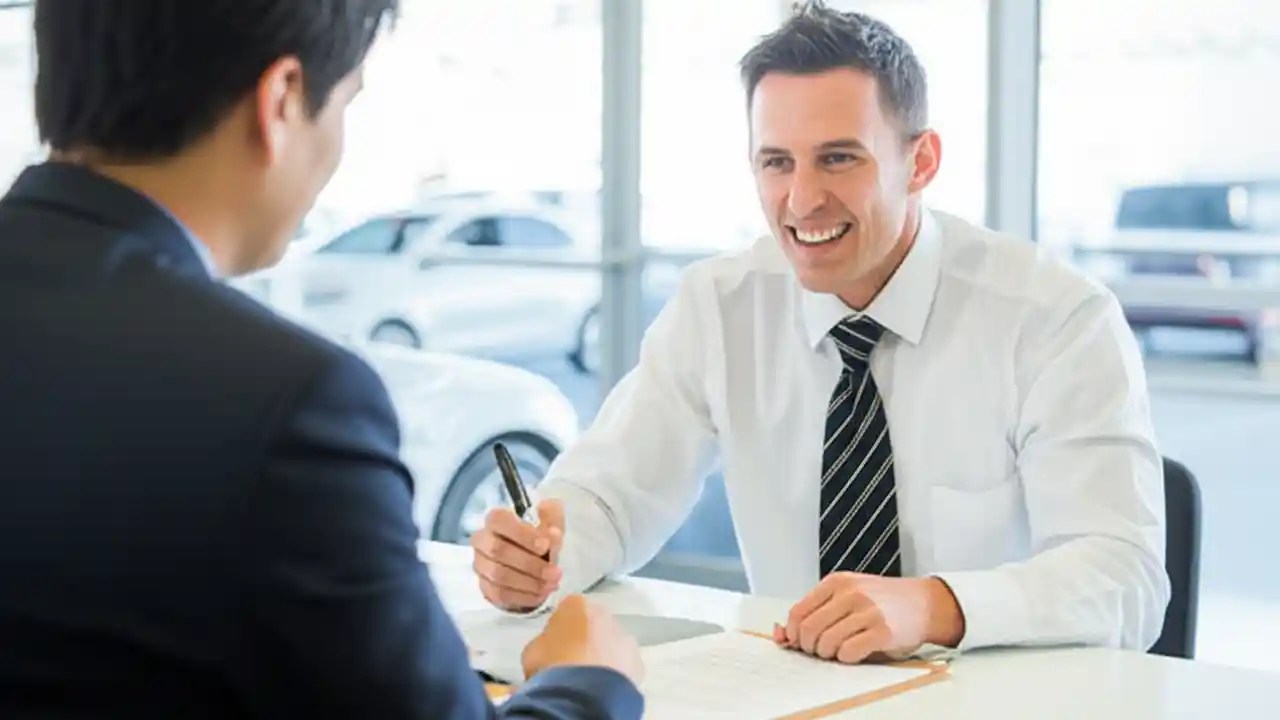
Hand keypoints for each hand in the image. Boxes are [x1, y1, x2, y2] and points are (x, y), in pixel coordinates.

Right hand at [471, 499, 564, 610]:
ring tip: (551, 584)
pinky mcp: (485, 588)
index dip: (522, 533)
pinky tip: (542, 594)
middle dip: (530, 563)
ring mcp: (481, 566)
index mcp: (495, 520)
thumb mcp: (550, 521)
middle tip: (555, 572)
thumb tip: (553, 534)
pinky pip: (500, 594)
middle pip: (498, 551)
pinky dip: (523, 596)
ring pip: (499, 575)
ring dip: (529, 582)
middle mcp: (482, 541)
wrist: (534, 560)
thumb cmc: (539, 535)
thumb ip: (552, 522)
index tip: (545, 545)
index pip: (499, 521)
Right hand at [521, 594, 644, 684]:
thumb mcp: (532, 651)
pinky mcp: (637, 661)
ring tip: (588, 679)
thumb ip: (544, 642)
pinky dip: (616, 673)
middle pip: (593, 624)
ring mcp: (623, 637)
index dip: (559, 629)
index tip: (553, 646)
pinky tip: (603, 687)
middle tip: (572, 663)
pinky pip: (623, 665)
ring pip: (611, 643)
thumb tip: (550, 648)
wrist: (582, 692)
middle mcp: (604, 614)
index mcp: (576, 604)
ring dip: (603, 655)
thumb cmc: (550, 665)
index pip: (567, 610)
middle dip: (585, 639)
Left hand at [776, 573, 963, 663]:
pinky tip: (855, 652)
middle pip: (808, 630)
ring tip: (840, 650)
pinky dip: (846, 659)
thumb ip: (816, 611)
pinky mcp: (882, 631)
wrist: (924, 603)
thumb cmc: (882, 601)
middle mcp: (850, 593)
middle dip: (810, 647)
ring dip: (828, 654)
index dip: (794, 633)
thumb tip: (780, 634)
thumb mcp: (847, 595)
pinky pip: (848, 653)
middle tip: (822, 650)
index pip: (797, 612)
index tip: (800, 642)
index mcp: (836, 582)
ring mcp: (867, 611)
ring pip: (826, 643)